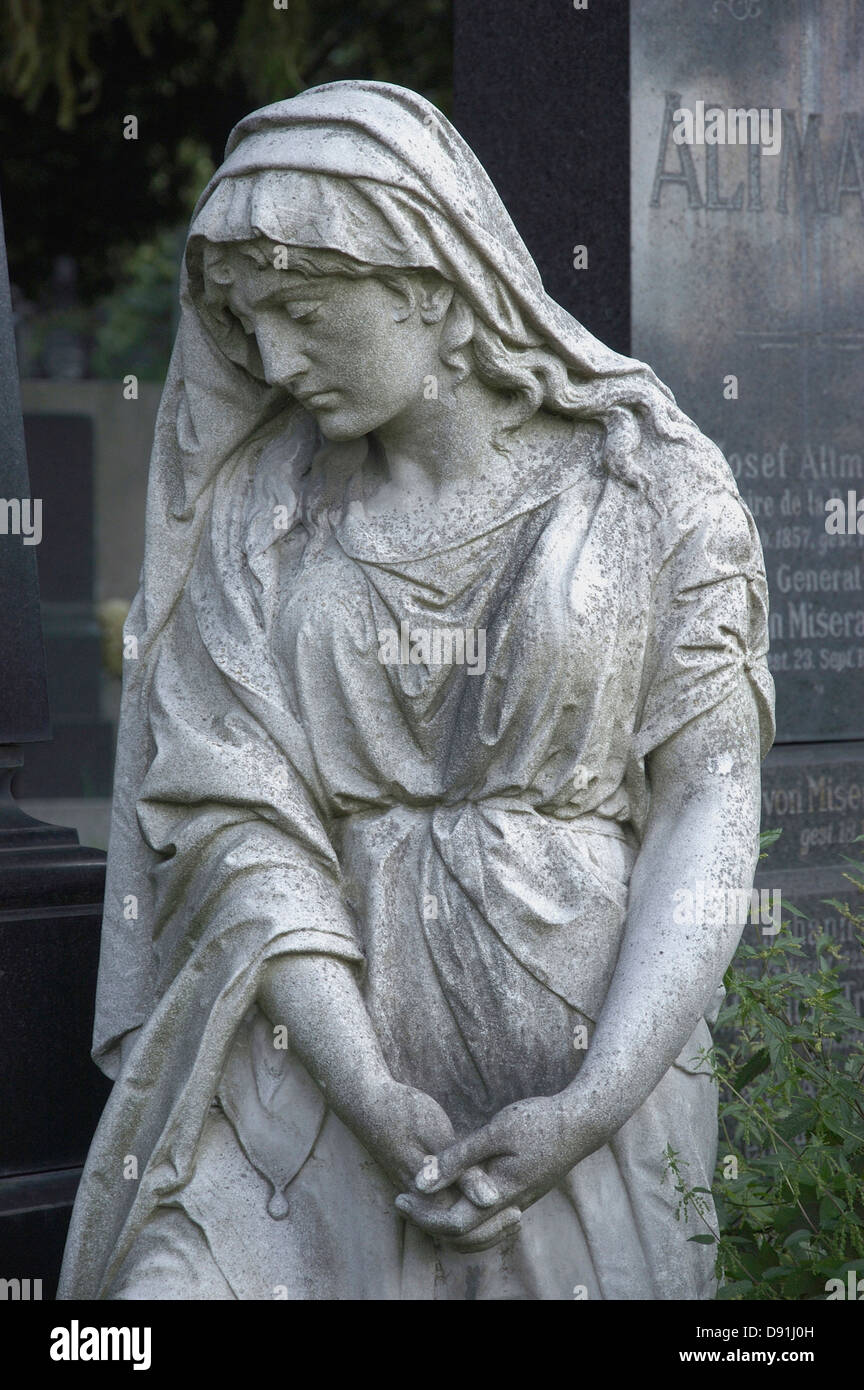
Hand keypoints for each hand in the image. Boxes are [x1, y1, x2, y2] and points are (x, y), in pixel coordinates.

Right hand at [350, 1078, 518, 1248]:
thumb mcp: (436, 1135)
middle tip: (519, 1213)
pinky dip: (465, 1209)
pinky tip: (485, 1195)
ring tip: (508, 1209)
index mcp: (428, 1192)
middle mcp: (421, 1198)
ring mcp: (417, 1192)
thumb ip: (463, 1170)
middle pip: (457, 1232)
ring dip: (478, 1224)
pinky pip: (443, 1208)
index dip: (493, 1223)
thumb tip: (491, 1200)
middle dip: (489, 1230)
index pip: (463, 1225)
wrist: (367, 1102)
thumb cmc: (403, 1112)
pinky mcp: (417, 1182)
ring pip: (449, 1224)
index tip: (519, 1208)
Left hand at [395, 1092, 604, 1243]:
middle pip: (462, 1236)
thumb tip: (420, 1181)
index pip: (453, 1225)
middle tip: (403, 1202)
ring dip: (447, 1224)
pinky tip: (453, 1194)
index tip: (399, 1198)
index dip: (422, 1216)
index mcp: (500, 1194)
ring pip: (477, 1234)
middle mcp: (510, 1206)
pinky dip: (466, 1217)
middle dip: (429, 1223)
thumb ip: (458, 1158)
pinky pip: (488, 1221)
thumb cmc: (539, 1121)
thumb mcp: (495, 1132)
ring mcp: (519, 1202)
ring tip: (423, 1202)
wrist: (583, 1122)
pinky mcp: (524, 1193)